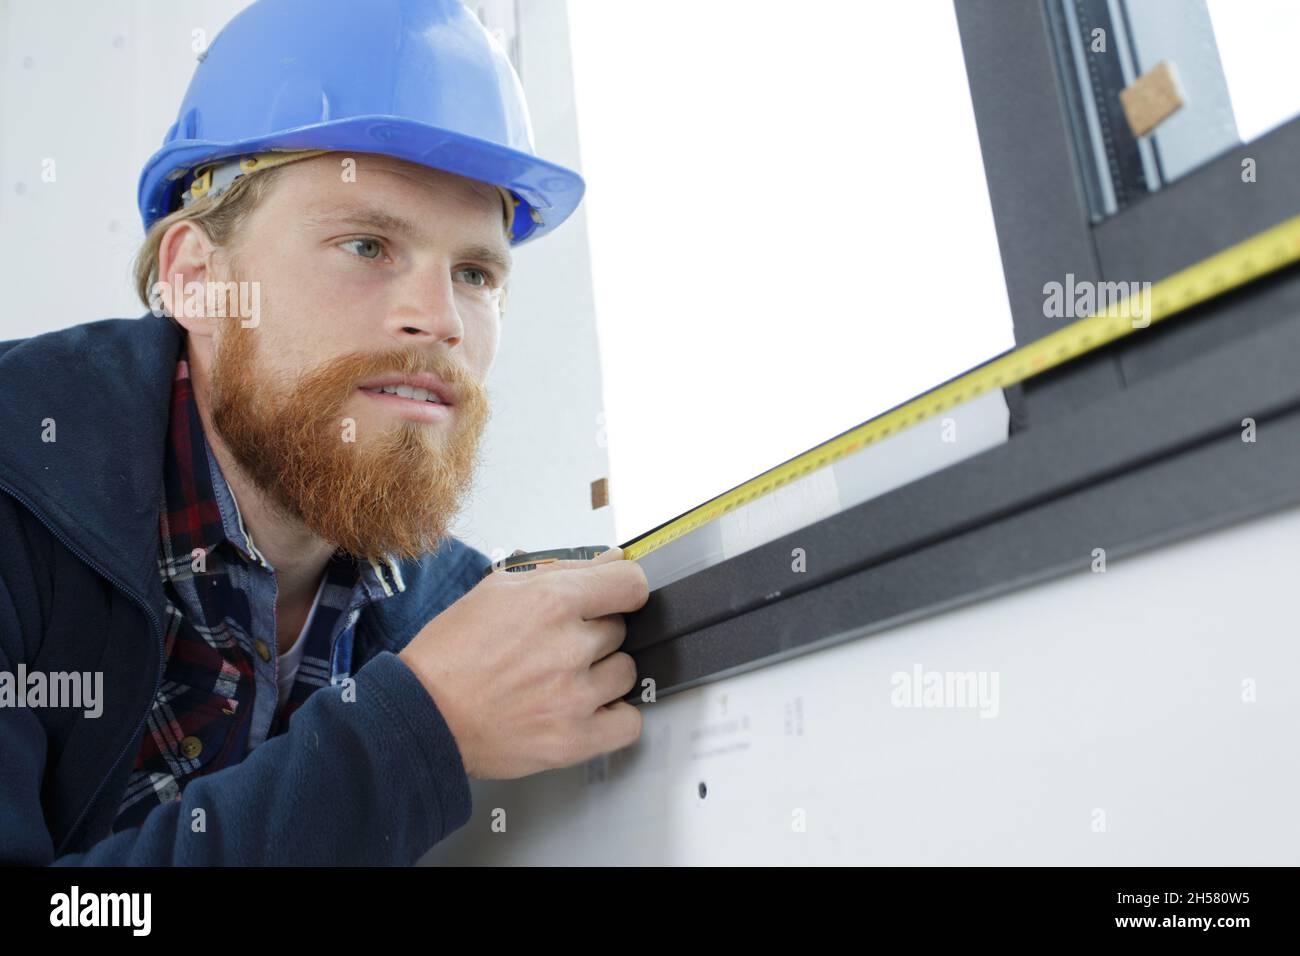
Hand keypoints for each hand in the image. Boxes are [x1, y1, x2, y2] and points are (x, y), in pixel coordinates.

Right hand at [399, 546, 649, 778]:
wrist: (421, 713)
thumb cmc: (452, 652)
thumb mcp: (498, 589)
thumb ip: (563, 571)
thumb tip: (614, 561)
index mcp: (551, 602)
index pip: (631, 584)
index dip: (622, 590)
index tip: (614, 599)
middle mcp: (568, 647)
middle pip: (621, 629)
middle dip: (594, 633)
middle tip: (557, 645)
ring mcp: (573, 696)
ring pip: (626, 673)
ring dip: (602, 674)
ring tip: (563, 679)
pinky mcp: (572, 740)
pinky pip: (628, 723)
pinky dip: (614, 716)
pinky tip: (587, 709)